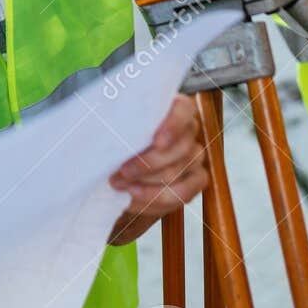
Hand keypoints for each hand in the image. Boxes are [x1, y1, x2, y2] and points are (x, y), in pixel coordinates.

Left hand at [107, 93, 208, 244]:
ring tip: (120, 183)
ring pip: (177, 172)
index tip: (156, 141)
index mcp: (175, 109)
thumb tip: (110, 127)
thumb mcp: (117, 128)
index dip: (173, 125)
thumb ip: (122, 125)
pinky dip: (157, 198)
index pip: (184, 110)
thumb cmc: (119, 142)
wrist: (120, 168)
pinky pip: (184, 193)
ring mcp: (195, 156)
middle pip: (180, 148)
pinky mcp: (197, 180)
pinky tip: (135, 194)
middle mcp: (189, 131)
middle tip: (122, 170)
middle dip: (147, 164)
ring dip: (146, 182)